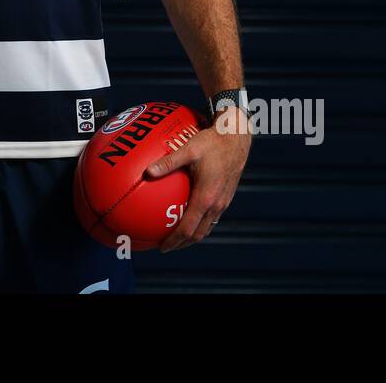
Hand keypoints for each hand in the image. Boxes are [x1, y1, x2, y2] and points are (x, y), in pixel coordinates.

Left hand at [144, 106, 251, 251]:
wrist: (237, 137)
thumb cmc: (212, 142)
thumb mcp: (189, 150)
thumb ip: (168, 162)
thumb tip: (148, 171)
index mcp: (206, 197)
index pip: (188, 229)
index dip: (174, 241)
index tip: (161, 247)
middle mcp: (217, 204)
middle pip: (198, 234)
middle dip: (182, 244)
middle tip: (165, 246)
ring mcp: (224, 201)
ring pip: (207, 227)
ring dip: (192, 236)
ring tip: (176, 236)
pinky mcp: (227, 196)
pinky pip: (212, 218)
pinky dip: (200, 224)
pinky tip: (190, 215)